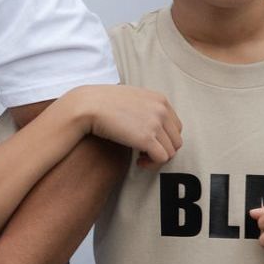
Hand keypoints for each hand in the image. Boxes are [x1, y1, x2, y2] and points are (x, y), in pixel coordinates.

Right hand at [66, 85, 180, 167]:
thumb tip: (151, 126)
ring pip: (170, 152)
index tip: (149, 144)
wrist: (88, 105)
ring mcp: (156, 124)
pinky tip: (138, 162)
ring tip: (140, 158)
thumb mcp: (132, 98)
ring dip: (156, 159)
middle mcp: (162, 110)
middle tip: (144, 154)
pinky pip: (161, 159)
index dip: (164, 139)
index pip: (175, 127)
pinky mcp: (147, 138)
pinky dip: (151, 164)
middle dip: (162, 150)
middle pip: (176, 140)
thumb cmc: (103, 103)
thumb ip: (146, 108)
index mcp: (160, 100)